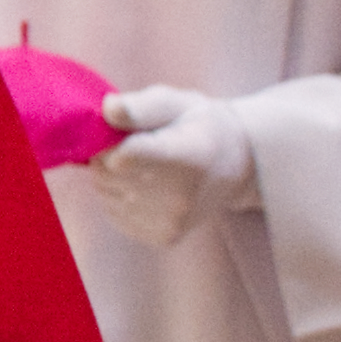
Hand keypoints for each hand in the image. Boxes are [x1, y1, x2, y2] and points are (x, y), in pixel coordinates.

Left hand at [90, 83, 257, 247]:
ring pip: (105, 193)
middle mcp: (181, 196)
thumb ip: (141, 107)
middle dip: (106, 155)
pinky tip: (144, 185)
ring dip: (111, 176)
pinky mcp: (163, 237)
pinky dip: (118, 196)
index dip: (111, 141)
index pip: (125, 156)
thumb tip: (108, 110)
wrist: (235, 167)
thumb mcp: (176, 103)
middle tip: (131, 144)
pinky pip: (114, 213)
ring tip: (141, 164)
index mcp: (188, 157)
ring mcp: (172, 221)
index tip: (122, 132)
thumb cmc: (198, 125)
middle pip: (108, 174)